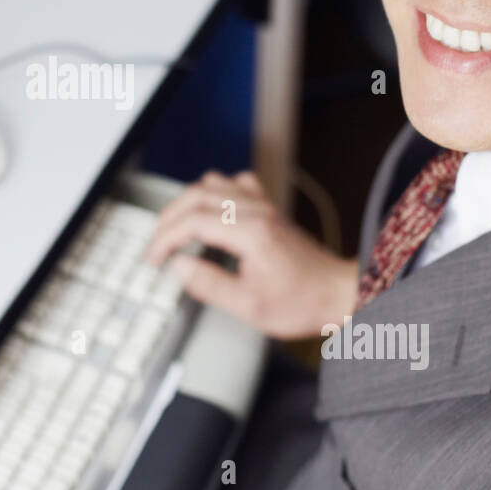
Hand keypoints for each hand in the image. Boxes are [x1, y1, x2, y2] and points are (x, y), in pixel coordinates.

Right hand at [143, 170, 359, 339]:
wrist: (336, 293)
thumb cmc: (301, 301)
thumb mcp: (248, 306)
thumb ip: (209, 284)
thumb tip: (179, 267)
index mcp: (250, 233)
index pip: (192, 222)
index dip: (165, 239)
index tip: (154, 258)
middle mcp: (257, 212)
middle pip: (196, 195)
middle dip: (168, 218)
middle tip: (156, 243)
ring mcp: (264, 206)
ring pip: (213, 183)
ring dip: (187, 201)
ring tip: (176, 226)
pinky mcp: (269, 208)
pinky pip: (236, 183)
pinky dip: (215, 192)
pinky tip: (211, 211)